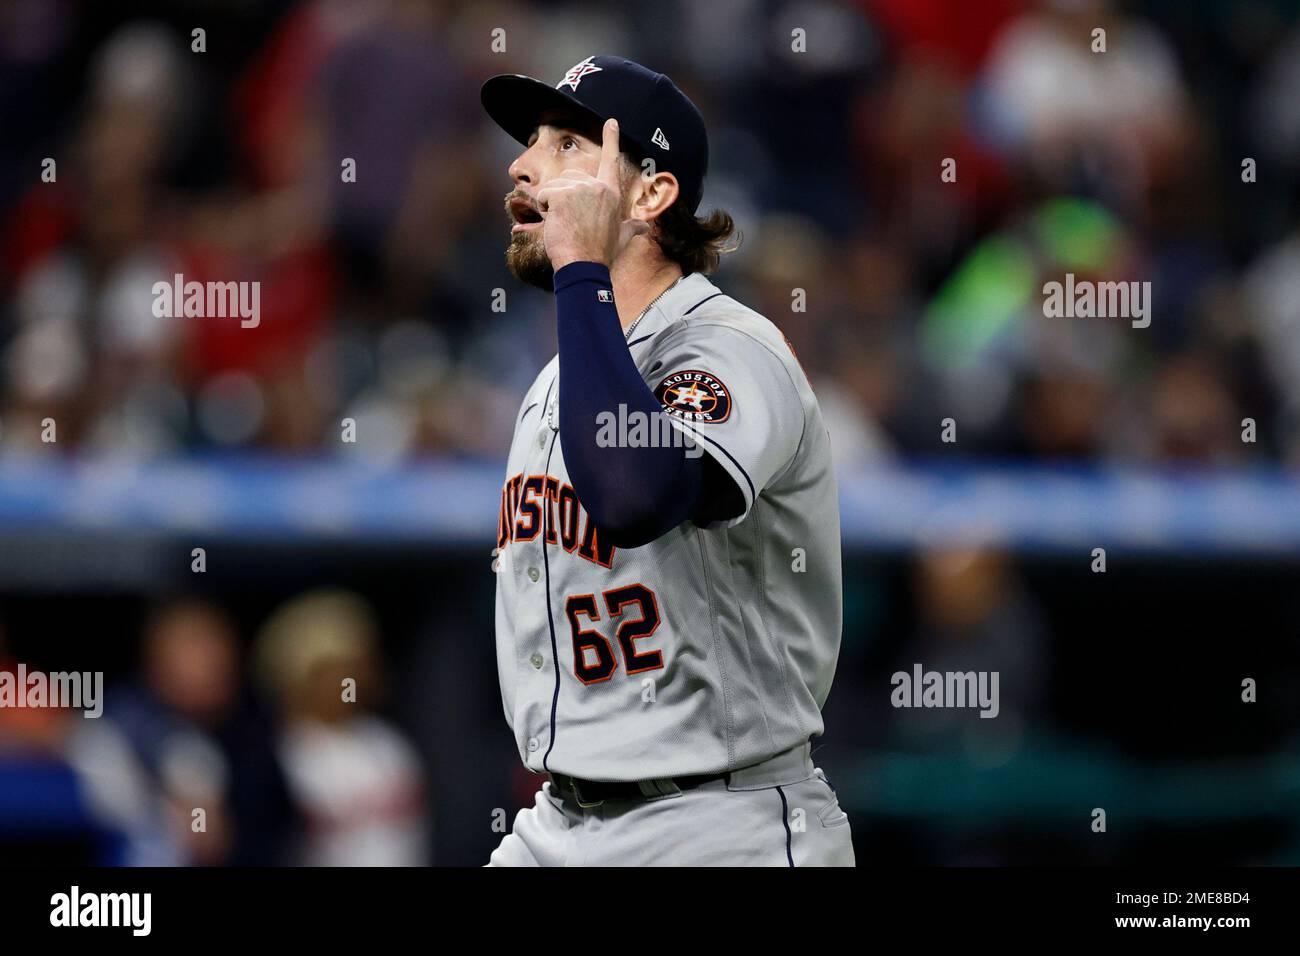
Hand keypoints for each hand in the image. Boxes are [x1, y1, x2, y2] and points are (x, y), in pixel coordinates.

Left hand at [536, 118, 650, 269]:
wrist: (585, 267)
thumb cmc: (602, 255)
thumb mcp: (623, 237)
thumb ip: (634, 227)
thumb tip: (645, 226)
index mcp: (611, 193)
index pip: (611, 161)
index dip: (612, 139)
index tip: (611, 122)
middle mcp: (597, 187)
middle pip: (570, 178)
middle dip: (564, 196)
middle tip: (571, 222)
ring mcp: (580, 189)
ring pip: (555, 186)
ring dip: (553, 204)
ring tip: (565, 225)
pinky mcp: (562, 195)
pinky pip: (544, 196)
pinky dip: (544, 210)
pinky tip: (556, 224)